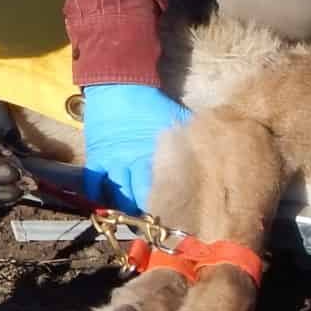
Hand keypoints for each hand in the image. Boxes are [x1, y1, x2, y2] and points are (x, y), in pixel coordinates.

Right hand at [80, 81, 190, 215]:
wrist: (120, 84)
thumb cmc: (153, 103)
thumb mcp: (178, 119)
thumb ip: (192, 138)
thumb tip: (217, 151)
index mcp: (152, 158)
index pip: (159, 193)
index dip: (167, 209)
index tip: (175, 220)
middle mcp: (129, 165)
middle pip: (136, 201)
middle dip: (147, 216)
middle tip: (157, 226)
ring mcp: (110, 163)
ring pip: (116, 196)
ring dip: (125, 209)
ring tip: (136, 221)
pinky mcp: (96, 157)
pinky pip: (93, 184)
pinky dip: (98, 196)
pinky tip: (108, 205)